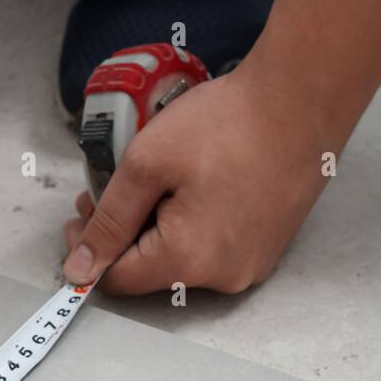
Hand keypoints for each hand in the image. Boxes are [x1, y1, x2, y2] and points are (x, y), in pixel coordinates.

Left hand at [62, 61, 333, 294]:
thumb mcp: (145, 165)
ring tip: (158, 182)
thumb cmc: (229, 124)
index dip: (90, 250)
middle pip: (150, 272)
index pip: (118, 280)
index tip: (83, 214)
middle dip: (124, 233)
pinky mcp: (266, 251)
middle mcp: (222, 278)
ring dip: (158, 229)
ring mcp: (250, 267)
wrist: (302, 100)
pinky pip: (214, 251)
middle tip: (112, 189)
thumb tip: (78, 269)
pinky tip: (194, 188)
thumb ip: (108, 222)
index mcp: (187, 261)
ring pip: (181, 262)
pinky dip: (193, 227)